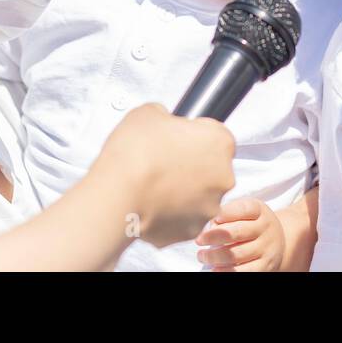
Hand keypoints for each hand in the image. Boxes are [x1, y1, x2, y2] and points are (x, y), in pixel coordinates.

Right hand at [93, 104, 235, 248]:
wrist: (118, 194)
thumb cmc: (135, 152)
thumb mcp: (149, 113)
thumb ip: (167, 117)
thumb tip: (165, 125)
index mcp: (220, 142)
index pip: (215, 135)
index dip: (194, 136)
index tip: (177, 140)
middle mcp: (223, 176)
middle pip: (212, 168)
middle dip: (192, 166)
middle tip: (164, 164)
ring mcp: (210, 206)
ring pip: (200, 195)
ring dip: (184, 191)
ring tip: (154, 186)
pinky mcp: (192, 230)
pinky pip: (185, 218)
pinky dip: (172, 213)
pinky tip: (152, 205)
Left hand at [195, 197, 285, 271]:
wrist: (277, 240)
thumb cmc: (252, 223)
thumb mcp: (245, 212)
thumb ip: (227, 213)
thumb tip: (207, 225)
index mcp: (259, 210)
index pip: (241, 209)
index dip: (224, 213)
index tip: (211, 218)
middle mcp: (266, 228)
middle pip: (235, 233)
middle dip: (212, 237)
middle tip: (199, 240)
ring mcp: (267, 248)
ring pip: (236, 255)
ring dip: (214, 257)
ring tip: (202, 256)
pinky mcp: (266, 266)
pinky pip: (244, 272)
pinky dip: (226, 272)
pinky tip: (214, 269)